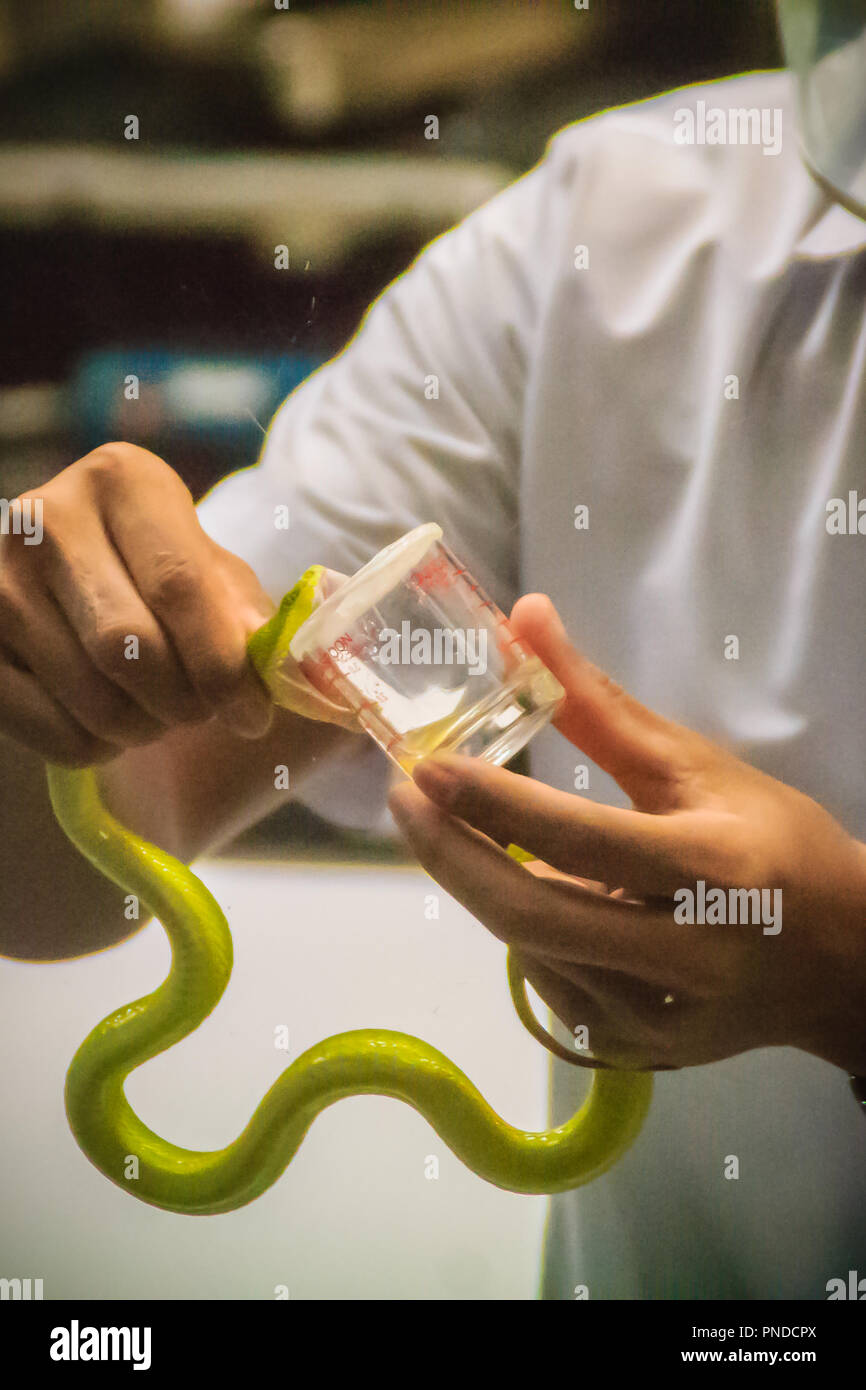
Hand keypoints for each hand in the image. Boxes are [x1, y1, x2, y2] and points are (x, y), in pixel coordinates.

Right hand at [0, 443, 351, 766]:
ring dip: (144, 728)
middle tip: (202, 712)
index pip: (179, 586)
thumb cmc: (156, 568)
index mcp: (123, 479)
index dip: (223, 665)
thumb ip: (246, 613)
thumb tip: (279, 670)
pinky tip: (105, 718)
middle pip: (130, 647)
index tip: (253, 715)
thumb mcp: (212, 571)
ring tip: (156, 711)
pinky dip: (96, 747)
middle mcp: (47, 516)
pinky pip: (53, 732)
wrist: (70, 571)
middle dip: (184, 702)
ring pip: (92, 698)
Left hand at [388, 594, 865, 1073]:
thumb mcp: (697, 768)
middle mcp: (686, 956)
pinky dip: (524, 931)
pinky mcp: (636, 1051)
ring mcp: (656, 1018)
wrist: (843, 964)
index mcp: (715, 869)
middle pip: (534, 915)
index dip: (495, 805)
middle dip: (451, 856)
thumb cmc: (774, 844)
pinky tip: (533, 893)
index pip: (585, 839)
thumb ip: (601, 705)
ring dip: (483, 887)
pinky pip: (549, 985)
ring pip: (532, 951)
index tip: (424, 768)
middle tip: (403, 802)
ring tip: (466, 833)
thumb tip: (525, 617)